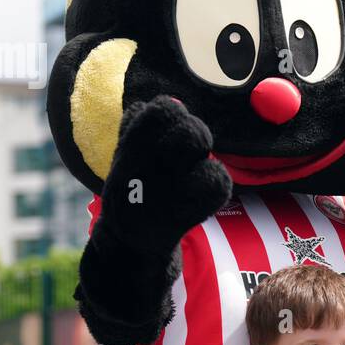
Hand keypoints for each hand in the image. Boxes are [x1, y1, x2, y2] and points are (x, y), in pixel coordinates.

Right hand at [98, 95, 232, 257]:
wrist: (129, 242)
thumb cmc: (134, 189)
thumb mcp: (126, 154)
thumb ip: (140, 126)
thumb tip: (168, 102)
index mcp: (131, 149)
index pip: (162, 110)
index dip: (173, 115)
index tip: (169, 130)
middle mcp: (146, 168)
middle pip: (191, 132)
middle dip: (195, 135)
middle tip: (188, 152)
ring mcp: (166, 193)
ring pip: (206, 156)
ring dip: (204, 160)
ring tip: (192, 172)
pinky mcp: (185, 214)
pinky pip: (218, 184)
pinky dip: (216, 183)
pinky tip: (203, 190)